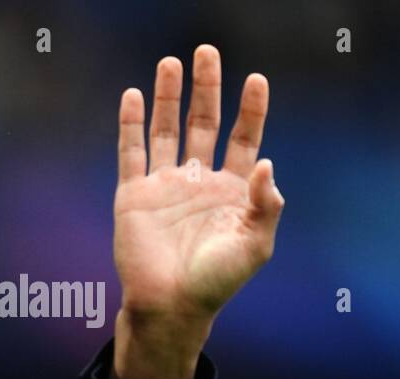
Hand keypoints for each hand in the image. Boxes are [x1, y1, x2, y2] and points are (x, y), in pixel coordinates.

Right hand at [112, 45, 283, 378]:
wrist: (172, 306)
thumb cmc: (218, 281)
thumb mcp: (255, 246)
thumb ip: (267, 206)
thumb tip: (267, 162)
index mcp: (232, 193)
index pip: (244, 140)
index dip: (251, 110)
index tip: (256, 79)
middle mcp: (200, 182)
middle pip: (205, 123)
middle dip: (208, 88)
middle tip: (207, 50)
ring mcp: (166, 185)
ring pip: (167, 129)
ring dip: (169, 95)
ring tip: (173, 61)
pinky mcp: (134, 194)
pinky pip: (132, 151)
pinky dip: (132, 122)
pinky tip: (135, 94)